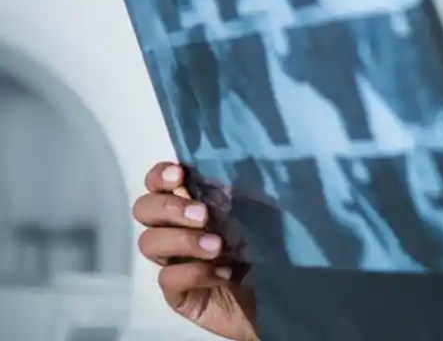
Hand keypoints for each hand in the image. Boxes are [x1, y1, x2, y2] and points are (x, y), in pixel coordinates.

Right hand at [133, 162, 257, 340]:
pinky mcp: (176, 292)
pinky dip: (195, 272)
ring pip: (149, 242)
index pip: (157, 184)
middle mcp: (174, 230)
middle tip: (203, 216)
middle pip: (144, 210)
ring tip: (217, 246)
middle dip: (170, 208)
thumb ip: (237, 194)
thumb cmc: (264, 246)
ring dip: (184, 240)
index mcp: (191, 205)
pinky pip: (168, 277)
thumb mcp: (256, 213)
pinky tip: (223, 272)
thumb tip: (231, 171)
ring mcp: (171, 261)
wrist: (275, 294)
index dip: (160, 176)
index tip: (179, 174)